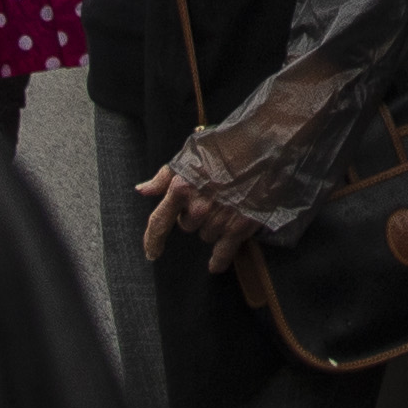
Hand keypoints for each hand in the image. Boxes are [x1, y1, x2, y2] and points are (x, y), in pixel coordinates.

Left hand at [137, 154, 263, 265]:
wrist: (265, 142)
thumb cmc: (227, 143)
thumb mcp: (190, 154)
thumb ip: (164, 177)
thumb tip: (142, 190)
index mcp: (181, 188)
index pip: (158, 223)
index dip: (152, 240)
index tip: (151, 252)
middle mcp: (198, 207)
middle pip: (188, 226)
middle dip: (195, 215)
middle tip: (212, 196)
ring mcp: (219, 219)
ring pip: (207, 235)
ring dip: (213, 225)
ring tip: (229, 202)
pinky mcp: (240, 226)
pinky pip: (223, 252)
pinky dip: (218, 260)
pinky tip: (215, 265)